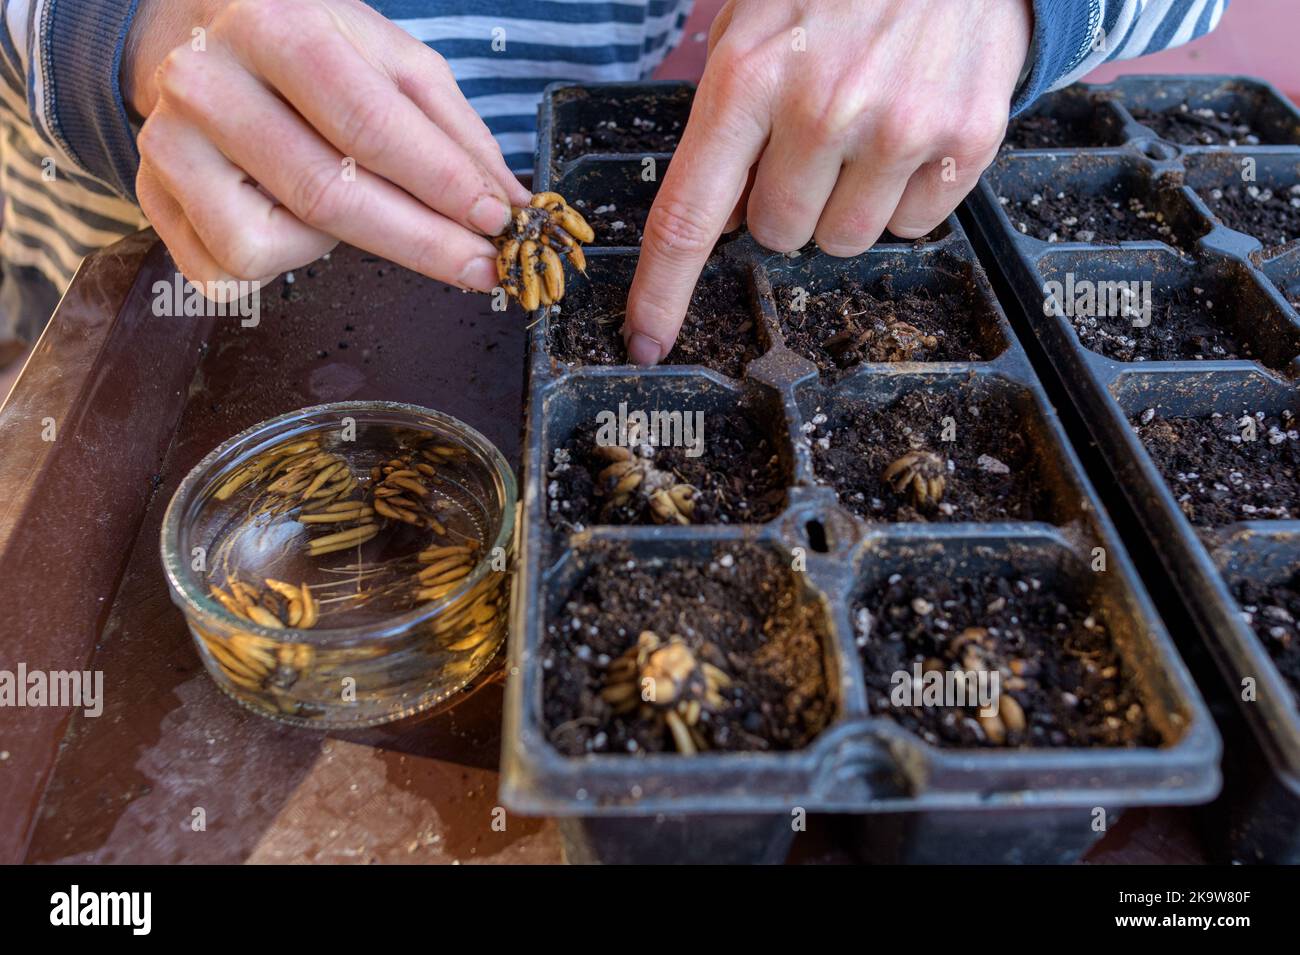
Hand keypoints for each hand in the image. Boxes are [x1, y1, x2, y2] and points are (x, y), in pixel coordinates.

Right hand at [126, 0, 530, 294]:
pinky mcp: (153, 202)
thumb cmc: (308, 50)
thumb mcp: (387, 60)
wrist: (194, 33)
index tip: (498, 222)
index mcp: (273, 28)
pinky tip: (292, 219)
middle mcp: (206, 84)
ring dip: (339, 247)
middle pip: (329, 195)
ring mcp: (168, 147)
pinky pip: (233, 273)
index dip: (441, 183)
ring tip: (352, 205)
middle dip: (423, 243)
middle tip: (481, 268)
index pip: (370, 124)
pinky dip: (284, 264)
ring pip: (275, 246)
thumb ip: (451, 130)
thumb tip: (509, 203)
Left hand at [623, 0, 1032, 364]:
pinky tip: (911, 128)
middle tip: (812, 137)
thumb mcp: (756, 22)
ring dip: (846, 203)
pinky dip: (906, 192)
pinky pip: (914, 224)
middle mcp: (823, 109)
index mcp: (750, 77)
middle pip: (779, 236)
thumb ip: (729, 114)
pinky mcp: (967, 138)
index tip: (647, 340)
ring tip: (866, 127)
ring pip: (846, 239)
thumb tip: (726, 212)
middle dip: (786, 202)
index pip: (688, 215)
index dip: (663, 289)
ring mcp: (899, 127)